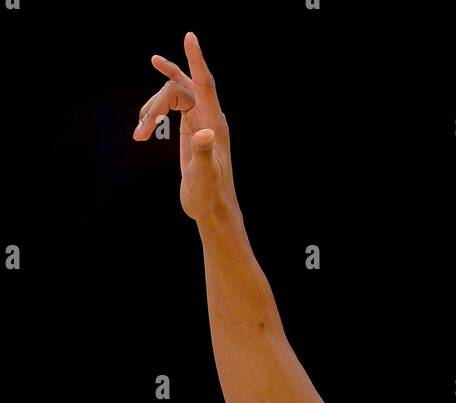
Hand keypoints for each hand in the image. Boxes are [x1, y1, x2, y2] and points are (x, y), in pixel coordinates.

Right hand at [133, 31, 235, 223]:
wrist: (212, 210)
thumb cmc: (209, 196)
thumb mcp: (203, 177)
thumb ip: (203, 154)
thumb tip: (204, 132)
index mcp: (214, 123)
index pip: (205, 83)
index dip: (196, 60)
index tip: (189, 36)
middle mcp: (209, 117)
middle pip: (179, 89)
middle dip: (156, 103)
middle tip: (142, 128)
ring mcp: (200, 120)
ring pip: (171, 97)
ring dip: (151, 111)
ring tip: (139, 135)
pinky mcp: (191, 128)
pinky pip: (171, 107)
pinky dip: (154, 116)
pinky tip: (142, 130)